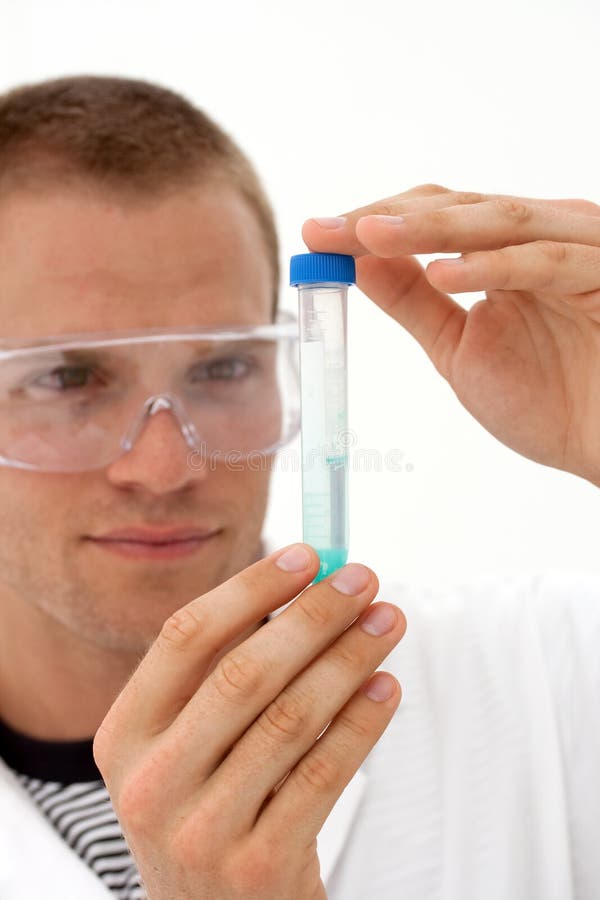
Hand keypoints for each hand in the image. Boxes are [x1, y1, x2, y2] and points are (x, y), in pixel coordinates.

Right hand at [93, 545, 404, 899]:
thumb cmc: (207, 808)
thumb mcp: (186, 748)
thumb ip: (226, 675)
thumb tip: (307, 590)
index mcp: (125, 735)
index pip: (186, 638)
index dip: (250, 589)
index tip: (307, 555)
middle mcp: (150, 782)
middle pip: (244, 672)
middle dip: (314, 616)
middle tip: (362, 580)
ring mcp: (200, 831)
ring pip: (291, 718)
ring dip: (349, 659)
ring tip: (386, 623)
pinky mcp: (258, 868)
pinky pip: (323, 774)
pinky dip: (362, 723)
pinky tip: (386, 687)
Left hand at [302, 185, 599, 484]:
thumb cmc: (548, 399)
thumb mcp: (459, 347)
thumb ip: (415, 301)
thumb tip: (358, 260)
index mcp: (509, 249)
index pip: (435, 213)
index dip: (375, 221)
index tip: (317, 235)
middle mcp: (545, 236)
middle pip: (461, 206)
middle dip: (388, 218)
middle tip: (327, 230)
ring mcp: (581, 251)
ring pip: (500, 221)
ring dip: (429, 227)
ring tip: (368, 236)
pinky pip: (548, 263)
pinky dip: (493, 266)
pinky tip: (441, 271)